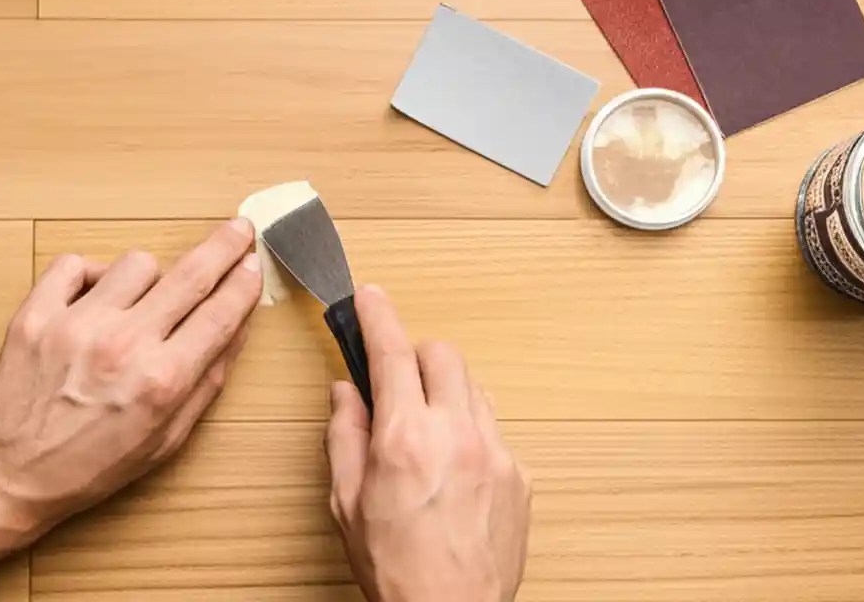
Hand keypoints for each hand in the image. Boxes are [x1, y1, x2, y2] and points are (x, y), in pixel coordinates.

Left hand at [0, 218, 262, 536]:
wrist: (12, 476)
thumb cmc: (92, 465)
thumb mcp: (168, 438)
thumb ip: (207, 380)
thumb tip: (237, 326)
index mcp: (163, 380)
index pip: (221, 312)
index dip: (244, 282)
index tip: (254, 263)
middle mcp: (124, 346)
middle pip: (191, 274)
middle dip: (223, 247)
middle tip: (237, 229)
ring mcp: (77, 325)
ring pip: (136, 263)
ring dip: (148, 278)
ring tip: (138, 305)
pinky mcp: (36, 315)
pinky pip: (76, 264)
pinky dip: (91, 275)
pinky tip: (94, 300)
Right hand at [325, 285, 531, 601]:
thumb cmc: (395, 569)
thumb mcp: (346, 503)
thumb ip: (344, 437)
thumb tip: (345, 393)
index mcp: (404, 438)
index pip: (390, 352)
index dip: (377, 315)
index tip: (369, 296)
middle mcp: (455, 434)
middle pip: (442, 354)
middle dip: (415, 356)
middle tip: (395, 383)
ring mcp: (495, 452)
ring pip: (473, 387)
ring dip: (445, 392)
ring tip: (425, 432)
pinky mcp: (519, 474)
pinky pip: (494, 428)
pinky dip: (470, 431)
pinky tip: (453, 469)